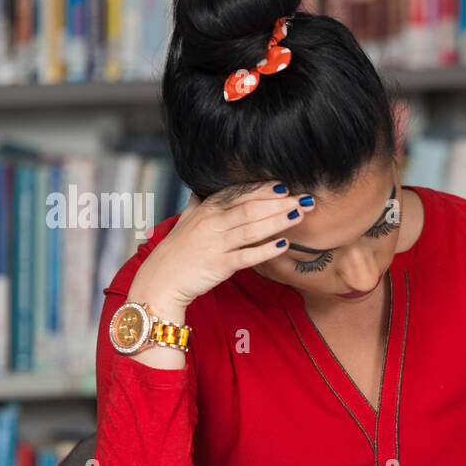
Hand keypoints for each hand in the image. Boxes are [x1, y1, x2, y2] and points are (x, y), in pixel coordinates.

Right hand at [128, 182, 306, 309]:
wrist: (160, 280)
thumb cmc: (176, 252)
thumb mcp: (184, 221)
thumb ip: (196, 204)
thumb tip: (199, 189)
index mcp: (206, 209)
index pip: (239, 194)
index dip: (263, 189)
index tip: (286, 185)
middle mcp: (212, 223)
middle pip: (250, 208)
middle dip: (280, 202)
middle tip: (305, 198)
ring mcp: (216, 243)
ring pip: (252, 228)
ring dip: (278, 220)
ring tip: (300, 214)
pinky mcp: (219, 265)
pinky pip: (247, 256)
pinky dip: (266, 250)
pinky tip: (284, 245)